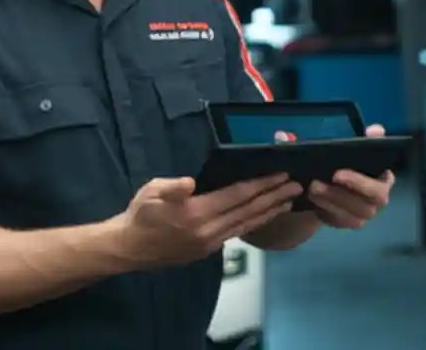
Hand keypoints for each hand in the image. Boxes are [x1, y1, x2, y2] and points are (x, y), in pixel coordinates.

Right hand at [113, 174, 301, 268]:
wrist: (128, 248)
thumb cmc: (140, 214)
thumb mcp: (151, 192)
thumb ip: (172, 187)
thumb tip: (190, 184)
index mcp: (196, 213)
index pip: (236, 196)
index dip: (261, 185)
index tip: (281, 176)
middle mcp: (208, 231)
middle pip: (248, 211)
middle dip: (274, 197)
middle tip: (297, 186)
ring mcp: (210, 243)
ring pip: (247, 225)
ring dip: (270, 212)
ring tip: (289, 202)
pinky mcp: (208, 250)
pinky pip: (237, 233)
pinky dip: (255, 223)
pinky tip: (265, 216)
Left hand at [274, 124, 394, 229]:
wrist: (336, 178)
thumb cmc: (351, 161)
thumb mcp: (358, 146)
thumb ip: (369, 139)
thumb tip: (376, 130)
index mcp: (384, 181)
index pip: (380, 187)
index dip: (360, 183)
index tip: (336, 174)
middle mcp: (378, 202)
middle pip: (362, 206)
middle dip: (339, 195)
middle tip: (315, 183)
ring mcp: (364, 215)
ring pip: (349, 216)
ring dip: (328, 202)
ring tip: (310, 189)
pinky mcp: (348, 222)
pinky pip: (338, 222)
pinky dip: (324, 211)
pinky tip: (311, 200)